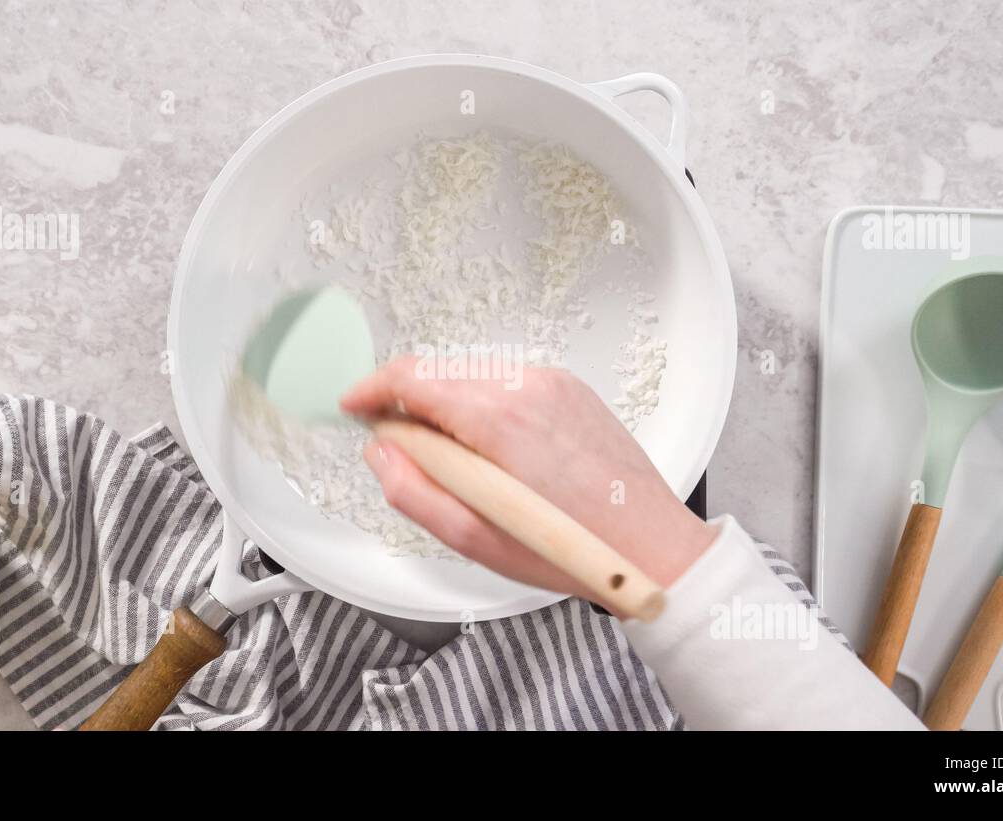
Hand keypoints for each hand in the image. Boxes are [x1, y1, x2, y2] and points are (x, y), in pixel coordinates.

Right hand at [339, 357, 716, 609]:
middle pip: (440, 372)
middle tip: (400, 450)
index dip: (371, 390)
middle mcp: (527, 384)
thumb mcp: (473, 537)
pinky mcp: (571, 390)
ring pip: (472, 376)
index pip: (413, 376)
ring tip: (454, 464)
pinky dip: (483, 407)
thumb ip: (413, 490)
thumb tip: (381, 452)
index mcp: (498, 416)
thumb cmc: (571, 548)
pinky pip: (507, 384)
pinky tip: (492, 453)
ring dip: (446, 407)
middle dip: (408, 404)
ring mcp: (553, 382)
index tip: (352, 407)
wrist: (650, 544)